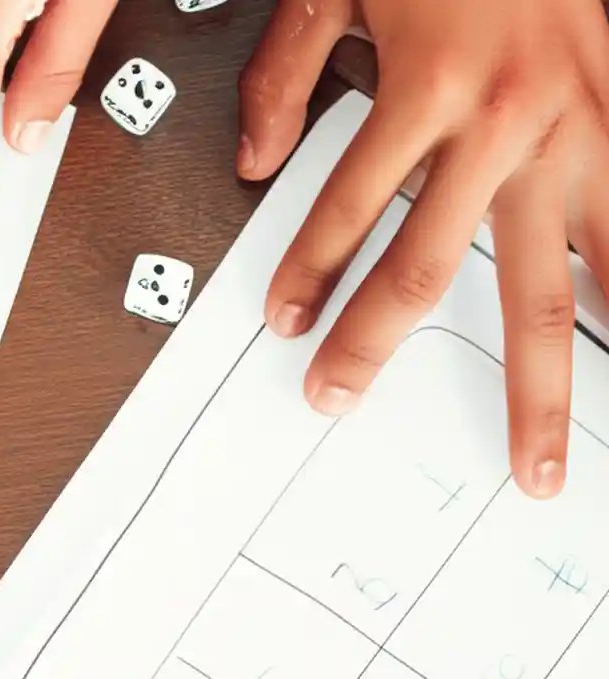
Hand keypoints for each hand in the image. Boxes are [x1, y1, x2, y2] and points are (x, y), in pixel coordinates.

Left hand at [239, 0, 608, 498]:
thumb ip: (284, 76)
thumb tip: (252, 162)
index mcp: (426, 86)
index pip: (346, 211)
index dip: (309, 277)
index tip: (287, 325)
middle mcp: (505, 121)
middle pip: (428, 270)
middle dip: (375, 346)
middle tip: (340, 399)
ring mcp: (577, 133)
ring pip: (553, 285)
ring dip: (544, 381)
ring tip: (541, 454)